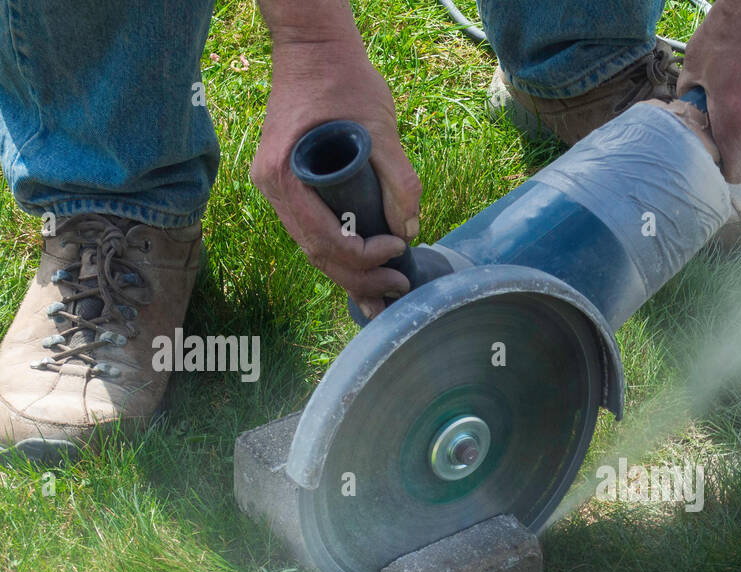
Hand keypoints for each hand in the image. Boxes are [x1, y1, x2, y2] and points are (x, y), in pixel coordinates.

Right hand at [251, 39, 421, 317]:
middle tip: (397, 290)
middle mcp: (271, 187)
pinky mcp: (288, 184)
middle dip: (358, 278)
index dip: (363, 258)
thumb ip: (399, 180)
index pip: (323, 239)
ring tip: (383, 297)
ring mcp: (276, 187)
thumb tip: (410, 231)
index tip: (397, 251)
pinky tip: (361, 273)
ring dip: (349, 274)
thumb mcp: (380, 127)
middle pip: (316, 253)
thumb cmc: (342, 79)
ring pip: (312, 248)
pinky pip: (312, 230)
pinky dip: (337, 255)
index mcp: (283, 175)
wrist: (313, 46)